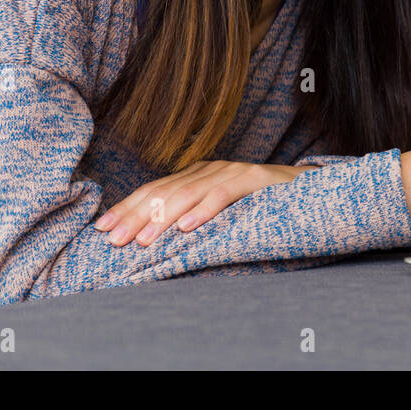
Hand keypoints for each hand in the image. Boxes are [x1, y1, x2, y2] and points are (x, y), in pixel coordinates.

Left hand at [94, 160, 318, 246]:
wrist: (309, 190)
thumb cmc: (259, 207)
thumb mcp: (218, 212)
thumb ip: (189, 217)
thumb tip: (148, 239)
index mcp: (196, 175)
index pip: (154, 189)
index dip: (127, 207)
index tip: (102, 228)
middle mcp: (210, 169)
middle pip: (164, 191)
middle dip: (136, 216)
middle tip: (114, 239)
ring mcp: (232, 172)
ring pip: (189, 193)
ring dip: (162, 218)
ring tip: (143, 240)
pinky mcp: (255, 179)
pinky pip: (224, 194)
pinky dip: (204, 211)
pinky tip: (187, 228)